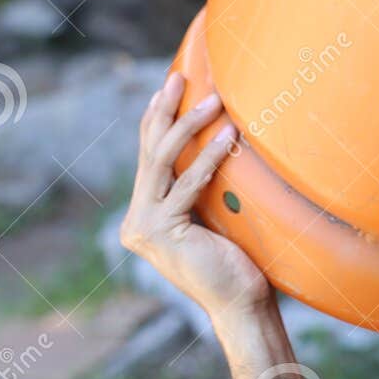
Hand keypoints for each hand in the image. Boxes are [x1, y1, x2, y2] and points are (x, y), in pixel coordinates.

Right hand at [121, 73, 270, 320]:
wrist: (241, 303)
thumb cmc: (239, 259)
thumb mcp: (215, 213)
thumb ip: (202, 186)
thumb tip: (219, 140)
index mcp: (146, 213)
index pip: (149, 156)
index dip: (158, 119)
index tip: (172, 85)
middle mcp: (137, 219)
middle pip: (149, 151)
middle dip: (164, 110)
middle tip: (181, 76)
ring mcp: (144, 227)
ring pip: (162, 162)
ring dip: (190, 126)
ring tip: (216, 100)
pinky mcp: (161, 233)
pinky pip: (187, 185)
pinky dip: (209, 157)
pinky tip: (229, 136)